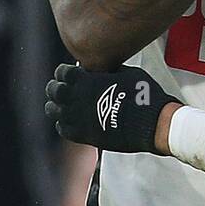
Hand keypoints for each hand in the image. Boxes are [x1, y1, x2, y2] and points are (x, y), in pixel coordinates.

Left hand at [45, 63, 178, 152]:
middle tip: (60, 88)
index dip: (64, 72)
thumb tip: (102, 69)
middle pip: (54, 90)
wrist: (151, 124)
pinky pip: (63, 129)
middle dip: (56, 87)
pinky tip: (67, 121)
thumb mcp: (128, 73)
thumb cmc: (143, 96)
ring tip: (61, 105)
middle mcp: (77, 98)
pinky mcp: (84, 135)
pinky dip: (62, 124)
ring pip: (53, 110)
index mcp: (87, 80)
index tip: (68, 73)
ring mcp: (78, 118)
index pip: (62, 72)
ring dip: (56, 105)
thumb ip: (108, 71)